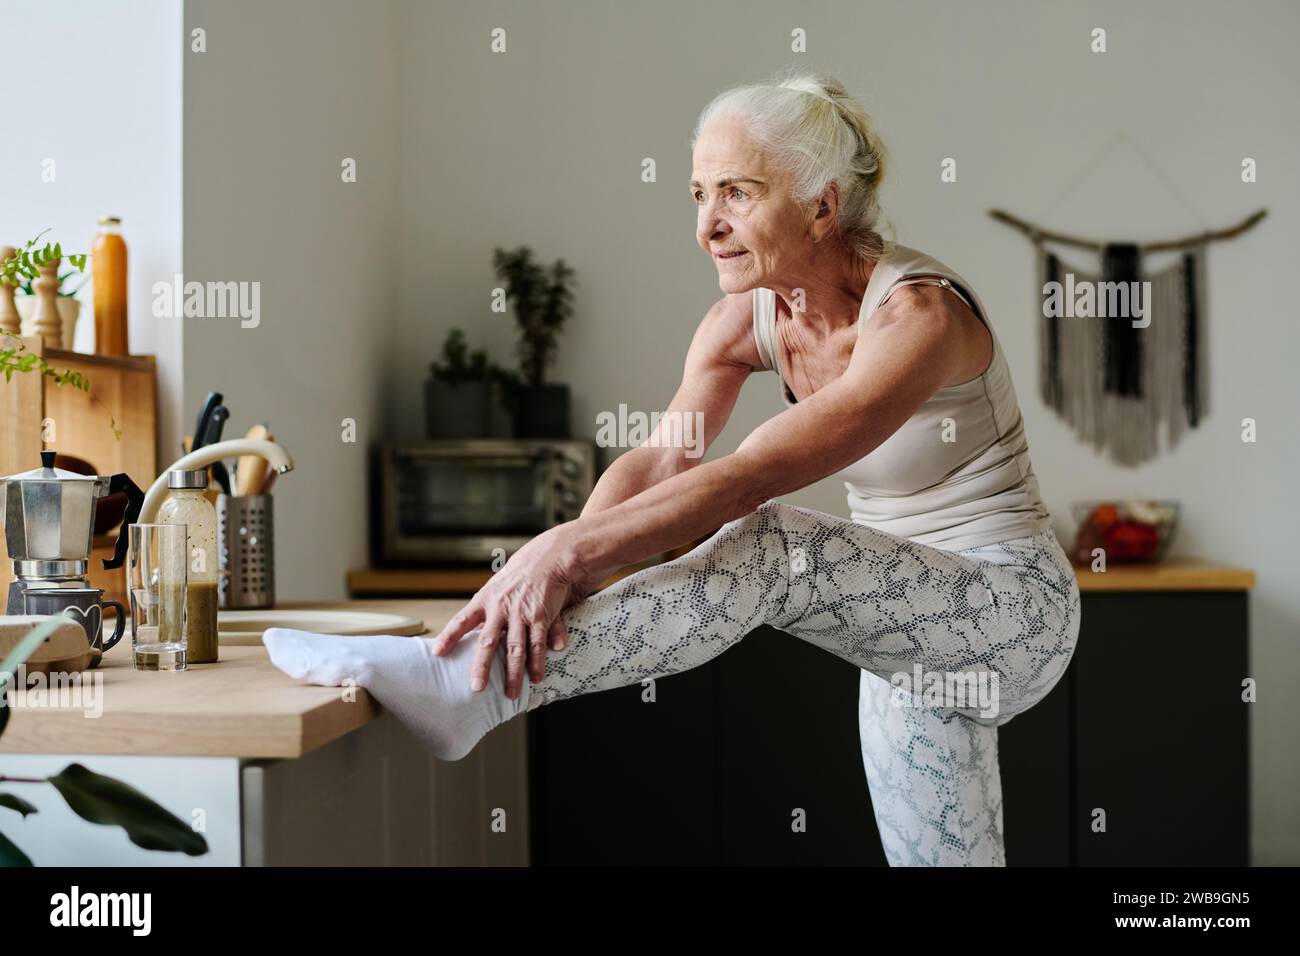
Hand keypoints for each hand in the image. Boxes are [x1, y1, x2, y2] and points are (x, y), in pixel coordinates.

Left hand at [431, 522, 596, 699]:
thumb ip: (488, 610)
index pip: (462, 620)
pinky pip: (539, 643)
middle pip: (488, 642)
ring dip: (514, 674)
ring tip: (512, 693)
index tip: (437, 653)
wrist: (551, 558)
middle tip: (477, 688)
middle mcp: (501, 608)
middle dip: (482, 666)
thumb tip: (475, 631)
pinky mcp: (541, 616)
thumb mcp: (498, 586)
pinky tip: (537, 677)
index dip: (449, 636)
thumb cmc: (522, 574)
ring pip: (516, 649)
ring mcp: (521, 613)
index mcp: (485, 599)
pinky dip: (538, 662)